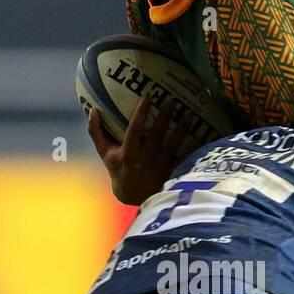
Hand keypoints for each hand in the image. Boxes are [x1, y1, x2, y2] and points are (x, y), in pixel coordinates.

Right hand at [87, 95, 204, 204]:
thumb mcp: (104, 153)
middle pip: (156, 135)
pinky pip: (184, 159)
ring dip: (181, 130)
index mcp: (127, 154)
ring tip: (189, 114)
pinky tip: (201, 135)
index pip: (134, 131)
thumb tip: (92, 110)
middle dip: (165, 117)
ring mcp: (159, 167)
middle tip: (172, 99)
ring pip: (172, 146)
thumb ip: (96, 132)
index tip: (147, 97)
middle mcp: (144, 160)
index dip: (140, 114)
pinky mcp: (170, 173)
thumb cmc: (118, 170)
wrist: (131, 196)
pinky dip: (192, 148)